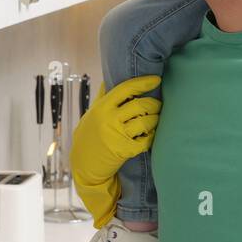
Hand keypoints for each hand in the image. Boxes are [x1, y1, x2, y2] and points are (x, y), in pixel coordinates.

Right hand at [70, 75, 160, 227]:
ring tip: (156, 118)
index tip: (156, 80)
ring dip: (155, 119)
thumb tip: (110, 77)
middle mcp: (109, 119)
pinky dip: (152, 136)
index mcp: (102, 107)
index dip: (143, 83)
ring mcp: (117, 135)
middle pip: (140, 105)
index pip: (126, 89)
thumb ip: (102, 97)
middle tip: (159, 104)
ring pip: (145, 123)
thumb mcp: (91, 114)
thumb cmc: (89, 135)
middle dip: (154, 104)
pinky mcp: (124, 150)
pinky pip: (145, 141)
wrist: (82, 163)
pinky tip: (151, 134)